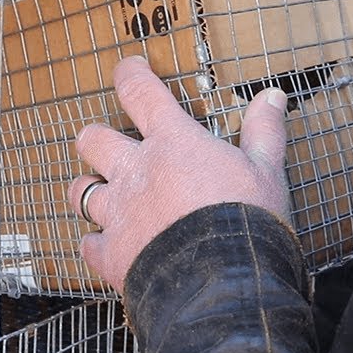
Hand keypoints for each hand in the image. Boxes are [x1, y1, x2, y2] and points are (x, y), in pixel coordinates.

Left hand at [67, 56, 291, 294]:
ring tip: (97, 193)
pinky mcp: (111, 254)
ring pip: (80, 191)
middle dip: (94, 138)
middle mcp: (136, 172)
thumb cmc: (247, 223)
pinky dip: (96, 244)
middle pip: (93, 140)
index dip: (130, 75)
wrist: (221, 284)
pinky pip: (89, 244)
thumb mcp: (266, 171)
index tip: (128, 68)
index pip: (141, 93)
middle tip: (103, 142)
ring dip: (88, 189)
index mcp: (173, 143)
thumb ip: (264, 132)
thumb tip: (272, 96)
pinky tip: (105, 246)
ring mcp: (119, 214)